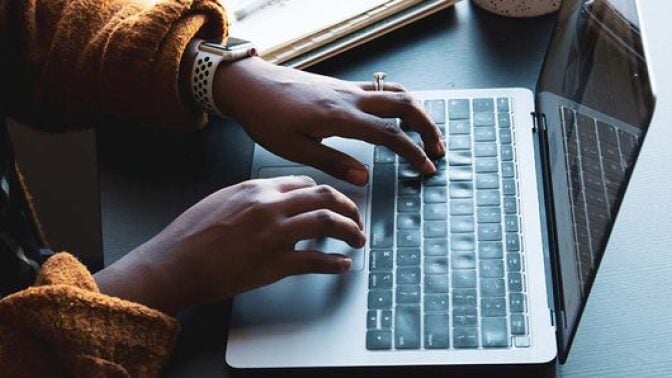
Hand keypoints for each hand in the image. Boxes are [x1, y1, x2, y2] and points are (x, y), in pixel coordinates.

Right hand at [94, 176, 364, 313]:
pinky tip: (342, 265)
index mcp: (257, 188)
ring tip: (358, 239)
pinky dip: (334, 263)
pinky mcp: (274, 264)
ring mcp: (274, 234)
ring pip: (327, 223)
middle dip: (348, 207)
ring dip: (350, 231)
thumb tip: (275, 199)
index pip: (305, 183)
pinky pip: (315, 260)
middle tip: (356, 219)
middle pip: (324, 197)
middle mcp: (270, 206)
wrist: (174, 263)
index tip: (332, 203)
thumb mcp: (222, 200)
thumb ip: (252, 196)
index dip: (325, 193)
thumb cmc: (191, 234)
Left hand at [213, 57, 444, 185]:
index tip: (426, 168)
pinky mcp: (341, 85)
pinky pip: (380, 88)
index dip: (413, 152)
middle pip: (404, 105)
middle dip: (428, 127)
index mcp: (340, 117)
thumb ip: (333, 163)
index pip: (390, 134)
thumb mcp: (295, 149)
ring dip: (417, 111)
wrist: (250, 86)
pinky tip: (397, 114)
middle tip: (437, 149)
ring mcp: (347, 88)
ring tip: (426, 132)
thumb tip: (364, 178)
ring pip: (396, 92)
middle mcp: (350, 98)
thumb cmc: (266, 118)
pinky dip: (399, 100)